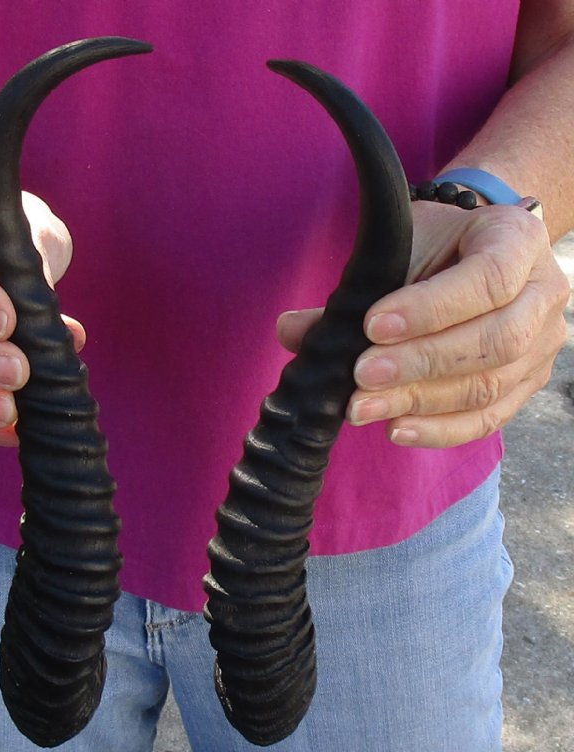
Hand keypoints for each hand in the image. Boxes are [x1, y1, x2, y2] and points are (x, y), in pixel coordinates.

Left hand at [278, 202, 570, 447]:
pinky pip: (489, 418)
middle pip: (494, 341)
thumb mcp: (398, 247)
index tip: (371, 326)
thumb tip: (290, 331)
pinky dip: (440, 430)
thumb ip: (353, 288)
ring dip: (420, 401)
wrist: (474, 250)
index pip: (487, 279)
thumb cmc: (435, 244)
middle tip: (360, 377)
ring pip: (490, 386)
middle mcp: (545, 292)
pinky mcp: (527, 384)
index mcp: (518, 239)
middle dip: (419, 364)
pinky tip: (396, 429)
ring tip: (362, 408)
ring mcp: (543, 344)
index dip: (429, 309)